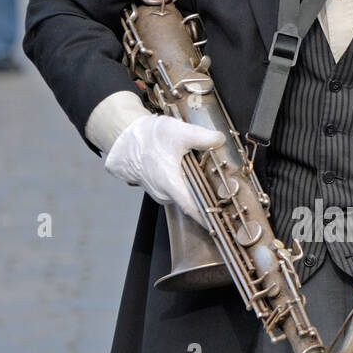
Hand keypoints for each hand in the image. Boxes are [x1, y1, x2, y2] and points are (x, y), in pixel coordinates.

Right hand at [104, 112, 224, 223]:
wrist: (125, 139)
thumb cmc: (149, 137)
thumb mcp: (177, 132)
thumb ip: (201, 137)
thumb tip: (219, 139)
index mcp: (170, 184)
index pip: (193, 209)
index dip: (208, 216)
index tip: (223, 221)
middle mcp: (164, 194)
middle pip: (192, 203)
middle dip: (208, 199)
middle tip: (226, 192)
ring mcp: (160, 195)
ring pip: (184, 198)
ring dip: (196, 192)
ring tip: (211, 182)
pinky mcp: (159, 191)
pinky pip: (176, 194)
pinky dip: (186, 187)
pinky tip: (193, 176)